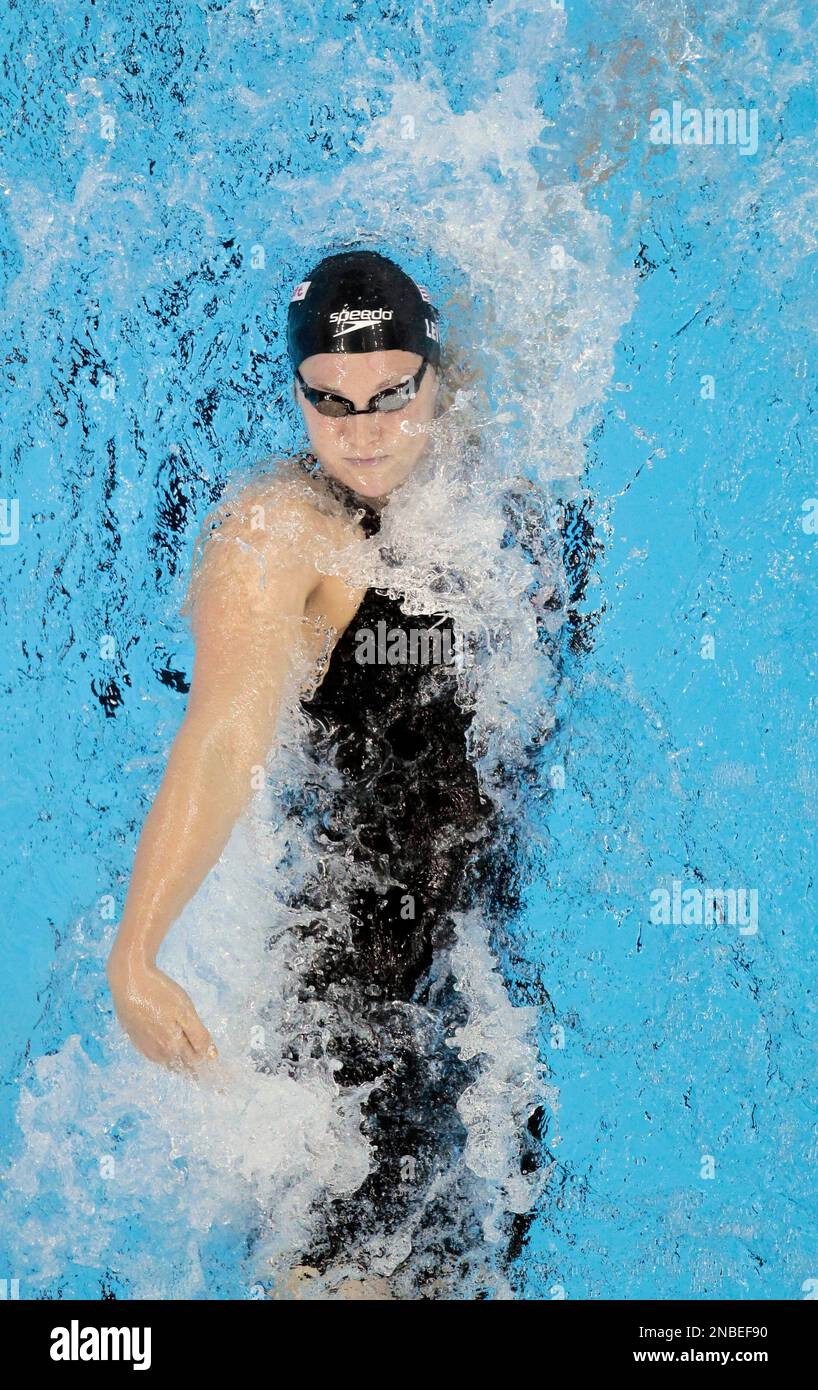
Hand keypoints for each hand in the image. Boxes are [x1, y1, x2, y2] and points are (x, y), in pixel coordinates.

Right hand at [107, 950, 216, 1071]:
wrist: (128, 981)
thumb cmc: (159, 993)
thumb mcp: (185, 1012)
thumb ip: (199, 1036)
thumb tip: (212, 1057)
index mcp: (173, 1046)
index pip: (196, 1063)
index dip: (208, 1066)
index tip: (220, 1076)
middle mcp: (158, 1053)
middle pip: (181, 1066)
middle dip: (194, 1070)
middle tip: (208, 1074)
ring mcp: (144, 1047)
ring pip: (167, 1062)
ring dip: (179, 1065)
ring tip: (190, 1066)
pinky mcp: (135, 1039)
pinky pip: (155, 1055)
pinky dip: (166, 1056)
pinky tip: (168, 1052)